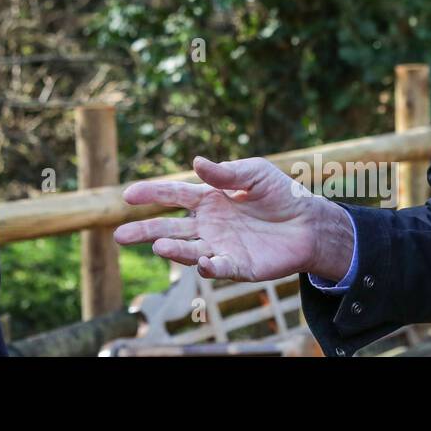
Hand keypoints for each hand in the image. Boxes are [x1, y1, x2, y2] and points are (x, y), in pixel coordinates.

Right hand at [113, 155, 346, 281]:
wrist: (310, 223)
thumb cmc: (281, 194)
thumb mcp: (254, 174)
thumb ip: (225, 173)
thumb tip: (196, 162)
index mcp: (208, 199)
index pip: (173, 195)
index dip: (151, 194)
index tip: (128, 195)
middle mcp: (208, 224)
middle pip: (169, 228)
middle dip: (145, 231)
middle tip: (120, 236)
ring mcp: (220, 246)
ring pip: (189, 250)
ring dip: (174, 250)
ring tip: (160, 247)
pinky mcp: (238, 265)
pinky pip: (218, 268)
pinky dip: (208, 267)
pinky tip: (202, 263)